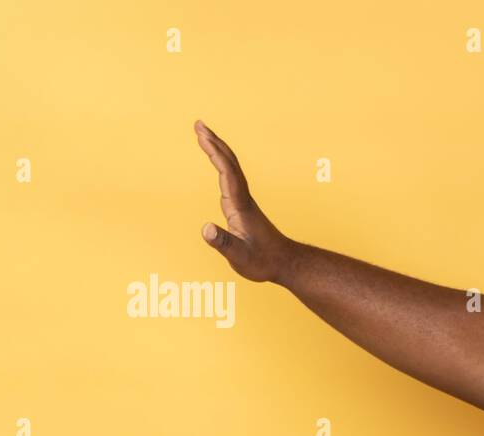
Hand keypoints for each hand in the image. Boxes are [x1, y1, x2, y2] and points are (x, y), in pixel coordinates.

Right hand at [194, 119, 294, 282]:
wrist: (285, 263)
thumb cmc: (263, 262)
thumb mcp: (239, 256)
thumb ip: (223, 243)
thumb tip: (205, 229)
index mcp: (241, 206)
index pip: (227, 174)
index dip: (215, 154)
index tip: (203, 136)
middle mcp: (243, 199)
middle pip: (230, 164)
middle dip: (214, 142)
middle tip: (199, 124)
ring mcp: (244, 201)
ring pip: (231, 168)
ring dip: (218, 150)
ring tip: (203, 135)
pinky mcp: (243, 207)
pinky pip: (231, 178)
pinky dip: (222, 164)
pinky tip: (217, 162)